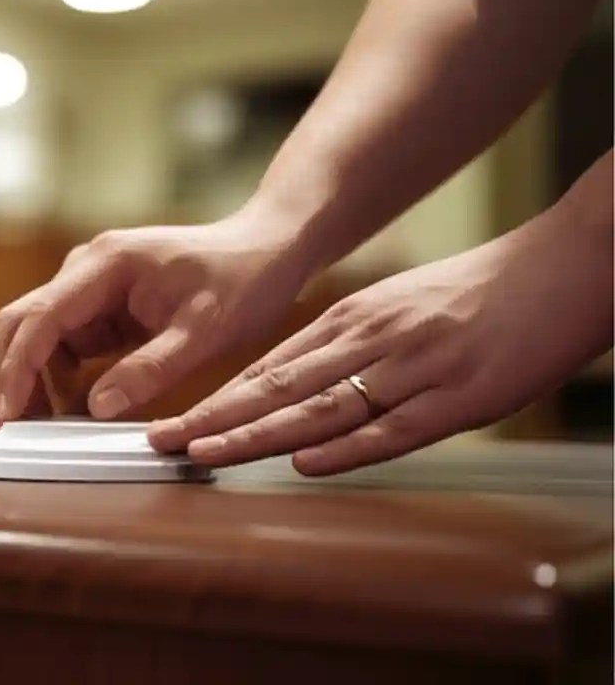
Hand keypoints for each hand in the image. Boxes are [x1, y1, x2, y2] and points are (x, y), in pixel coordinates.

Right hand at [0, 209, 311, 428]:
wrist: (266, 247)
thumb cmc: (243, 280)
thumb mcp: (206, 331)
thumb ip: (151, 369)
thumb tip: (96, 408)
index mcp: (105, 264)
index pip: (40, 318)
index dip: (17, 369)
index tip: (9, 414)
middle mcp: (87, 269)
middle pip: (19, 321)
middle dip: (6, 375)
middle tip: (5, 428)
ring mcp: (91, 287)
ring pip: (37, 335)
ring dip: (31, 379)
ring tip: (39, 428)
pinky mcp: (102, 306)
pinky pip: (65, 344)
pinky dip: (58, 377)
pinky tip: (70, 409)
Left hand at [148, 224, 612, 475]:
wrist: (563, 266)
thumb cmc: (477, 294)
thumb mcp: (395, 308)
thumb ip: (344, 344)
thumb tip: (290, 387)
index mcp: (352, 319)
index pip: (268, 368)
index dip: (216, 400)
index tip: (173, 424)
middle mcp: (371, 339)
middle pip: (278, 386)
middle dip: (214, 418)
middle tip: (163, 441)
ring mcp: (414, 367)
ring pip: (320, 406)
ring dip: (255, 433)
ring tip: (206, 453)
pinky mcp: (461, 397)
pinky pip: (394, 427)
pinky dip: (346, 447)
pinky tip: (305, 461)